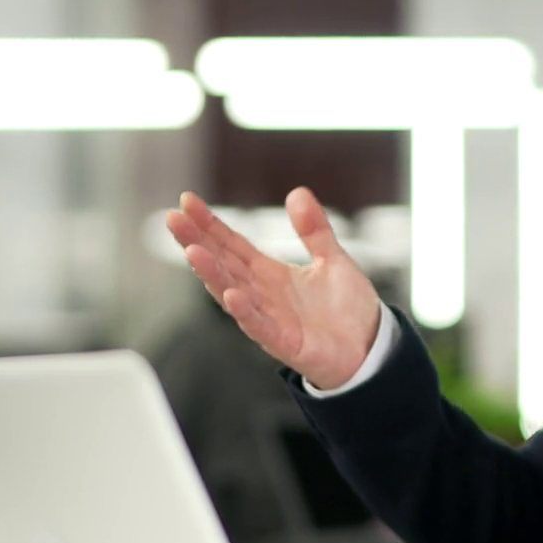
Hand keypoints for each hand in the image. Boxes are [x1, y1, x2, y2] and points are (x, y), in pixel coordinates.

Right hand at [164, 187, 382, 390]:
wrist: (370, 349)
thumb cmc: (347, 311)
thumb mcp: (333, 259)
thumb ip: (314, 229)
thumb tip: (297, 193)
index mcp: (269, 274)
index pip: (231, 244)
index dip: (210, 223)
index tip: (187, 201)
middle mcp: (262, 294)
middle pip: (222, 264)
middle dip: (196, 241)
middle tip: (173, 218)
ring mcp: (269, 318)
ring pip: (231, 293)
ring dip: (211, 273)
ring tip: (192, 250)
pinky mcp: (284, 342)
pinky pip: (259, 326)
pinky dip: (245, 312)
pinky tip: (232, 295)